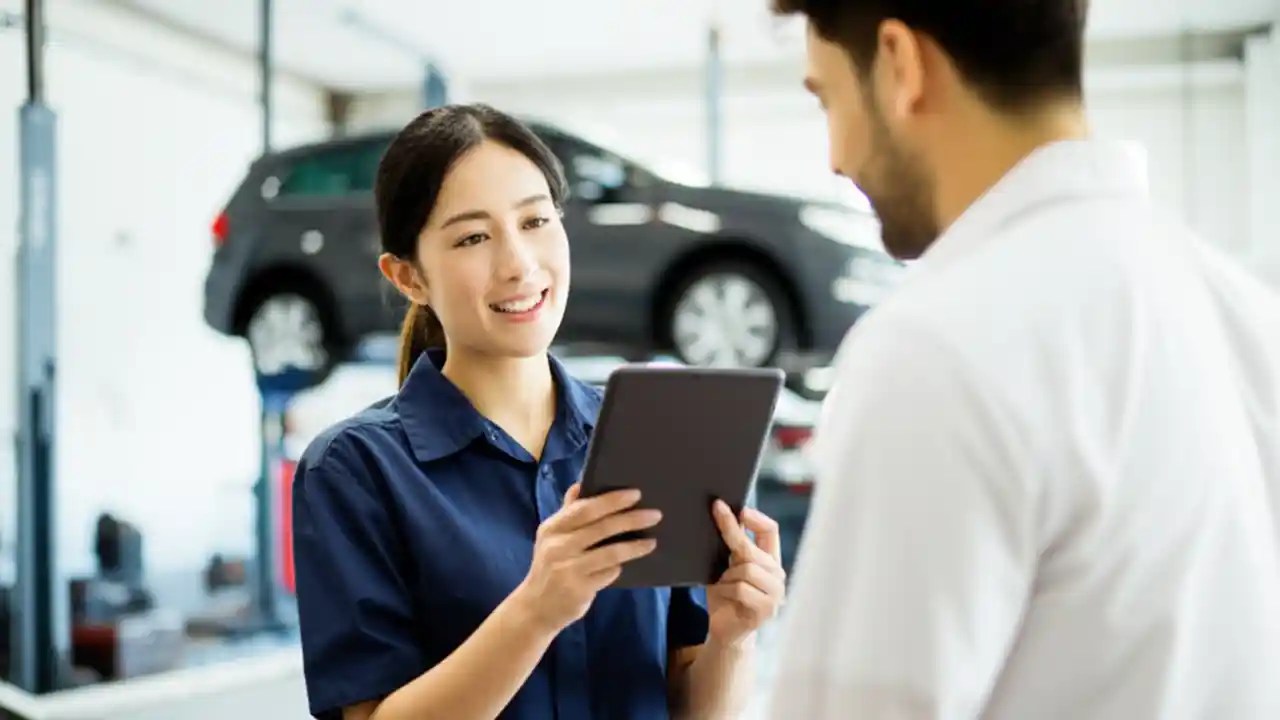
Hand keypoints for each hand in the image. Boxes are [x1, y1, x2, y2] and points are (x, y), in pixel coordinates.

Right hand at [515, 484, 661, 633]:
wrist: (536, 607)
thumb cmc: (550, 566)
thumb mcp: (552, 538)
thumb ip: (568, 513)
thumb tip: (579, 486)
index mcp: (552, 528)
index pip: (584, 508)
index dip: (611, 500)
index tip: (635, 494)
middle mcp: (558, 546)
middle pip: (601, 527)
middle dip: (630, 519)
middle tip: (654, 515)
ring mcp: (568, 568)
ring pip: (610, 552)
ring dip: (634, 546)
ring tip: (651, 541)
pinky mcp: (579, 588)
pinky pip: (608, 573)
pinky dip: (619, 567)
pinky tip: (627, 564)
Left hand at [706, 500, 785, 646]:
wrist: (725, 631)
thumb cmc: (726, 596)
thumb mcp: (726, 566)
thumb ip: (733, 545)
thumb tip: (725, 513)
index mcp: (770, 560)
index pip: (771, 530)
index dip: (755, 517)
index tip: (736, 508)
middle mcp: (777, 574)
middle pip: (753, 548)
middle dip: (731, 533)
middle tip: (715, 514)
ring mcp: (775, 593)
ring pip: (746, 569)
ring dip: (726, 575)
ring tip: (721, 583)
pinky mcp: (766, 609)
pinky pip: (741, 589)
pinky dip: (726, 590)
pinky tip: (723, 596)